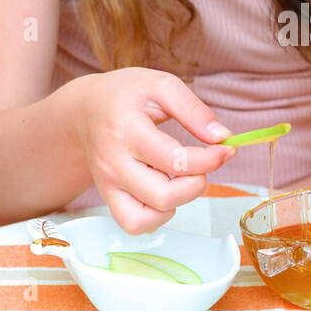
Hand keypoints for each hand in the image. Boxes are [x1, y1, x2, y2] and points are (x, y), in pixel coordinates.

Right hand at [70, 68, 237, 233]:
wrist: (85, 110)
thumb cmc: (125, 95)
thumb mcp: (161, 85)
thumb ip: (194, 110)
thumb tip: (222, 137)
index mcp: (127, 130)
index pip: (175, 161)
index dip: (209, 160)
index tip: (225, 150)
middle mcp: (113, 163)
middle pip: (164, 196)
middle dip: (196, 184)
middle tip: (202, 165)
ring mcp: (108, 185)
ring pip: (148, 218)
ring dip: (177, 203)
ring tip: (181, 178)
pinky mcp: (108, 198)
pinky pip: (135, 225)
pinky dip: (157, 216)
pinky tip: (164, 190)